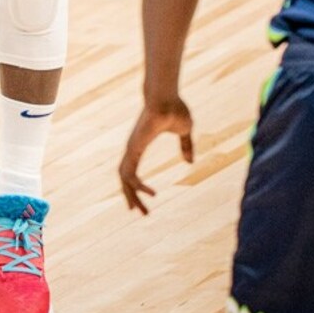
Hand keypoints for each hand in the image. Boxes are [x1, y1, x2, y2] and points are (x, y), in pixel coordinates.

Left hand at [118, 98, 194, 215]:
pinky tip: (150, 193)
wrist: (167, 99)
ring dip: (132, 196)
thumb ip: (186, 145)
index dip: (136, 184)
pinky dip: (137, 186)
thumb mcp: (185, 130)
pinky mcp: (133, 148)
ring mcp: (131, 148)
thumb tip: (189, 162)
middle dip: (131, 196)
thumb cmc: (175, 109)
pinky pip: (129, 173)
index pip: (132, 168)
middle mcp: (132, 147)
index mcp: (141, 144)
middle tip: (140, 213)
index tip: (148, 196)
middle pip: (125, 177)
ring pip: (124, 179)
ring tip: (143, 212)